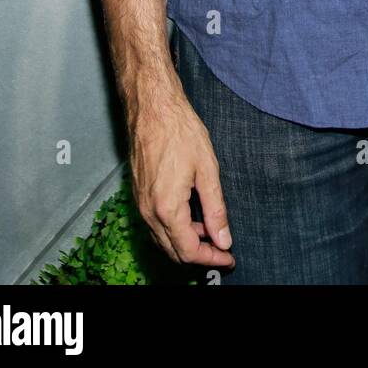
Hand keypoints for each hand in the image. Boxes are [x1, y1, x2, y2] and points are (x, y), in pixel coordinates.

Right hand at [128, 83, 235, 268]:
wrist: (152, 107)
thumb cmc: (180, 131)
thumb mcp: (207, 170)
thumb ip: (215, 209)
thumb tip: (224, 239)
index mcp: (167, 208)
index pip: (189, 251)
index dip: (212, 259)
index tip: (229, 257)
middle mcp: (149, 212)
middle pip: (173, 251)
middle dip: (200, 255)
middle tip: (223, 249)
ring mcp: (140, 204)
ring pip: (162, 240)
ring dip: (186, 242)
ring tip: (211, 232)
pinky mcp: (138, 194)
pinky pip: (155, 225)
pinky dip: (174, 229)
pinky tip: (192, 217)